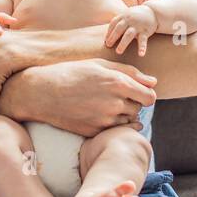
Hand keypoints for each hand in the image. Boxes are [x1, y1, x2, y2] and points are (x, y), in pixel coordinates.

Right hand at [3, 58, 157, 138]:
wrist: (42, 93)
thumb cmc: (71, 73)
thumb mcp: (100, 65)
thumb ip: (130, 73)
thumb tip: (154, 82)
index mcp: (118, 83)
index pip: (150, 97)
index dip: (145, 94)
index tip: (136, 92)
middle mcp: (115, 103)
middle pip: (139, 109)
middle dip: (131, 103)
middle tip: (113, 95)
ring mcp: (104, 120)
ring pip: (127, 121)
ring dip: (121, 114)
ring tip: (102, 103)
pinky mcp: (95, 131)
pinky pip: (113, 130)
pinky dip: (110, 123)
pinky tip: (95, 112)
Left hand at [104, 4, 158, 55]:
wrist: (152, 12)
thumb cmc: (135, 16)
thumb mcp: (125, 16)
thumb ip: (117, 24)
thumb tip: (105, 38)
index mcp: (123, 17)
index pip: (113, 24)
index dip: (108, 33)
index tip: (105, 41)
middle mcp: (129, 20)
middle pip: (119, 29)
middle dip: (113, 37)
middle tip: (108, 46)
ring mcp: (137, 26)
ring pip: (129, 34)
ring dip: (123, 43)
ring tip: (118, 52)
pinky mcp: (145, 31)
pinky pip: (143, 40)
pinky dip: (142, 48)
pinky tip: (141, 54)